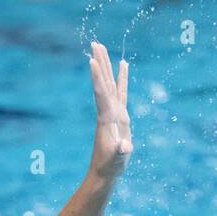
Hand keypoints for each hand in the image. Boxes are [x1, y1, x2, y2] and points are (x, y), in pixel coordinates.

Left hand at [87, 41, 131, 181]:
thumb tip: (125, 148)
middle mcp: (107, 111)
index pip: (101, 93)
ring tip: (103, 47)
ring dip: (106, 65)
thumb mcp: (117, 159)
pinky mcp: (119, 115)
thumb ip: (121, 151)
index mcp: (106, 118)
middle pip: (103, 82)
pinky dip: (121, 78)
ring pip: (110, 83)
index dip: (97, 77)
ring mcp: (113, 112)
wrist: (105, 171)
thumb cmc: (111, 165)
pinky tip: (123, 66)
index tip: (92, 60)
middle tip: (96, 43)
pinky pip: (120, 92)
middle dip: (100, 63)